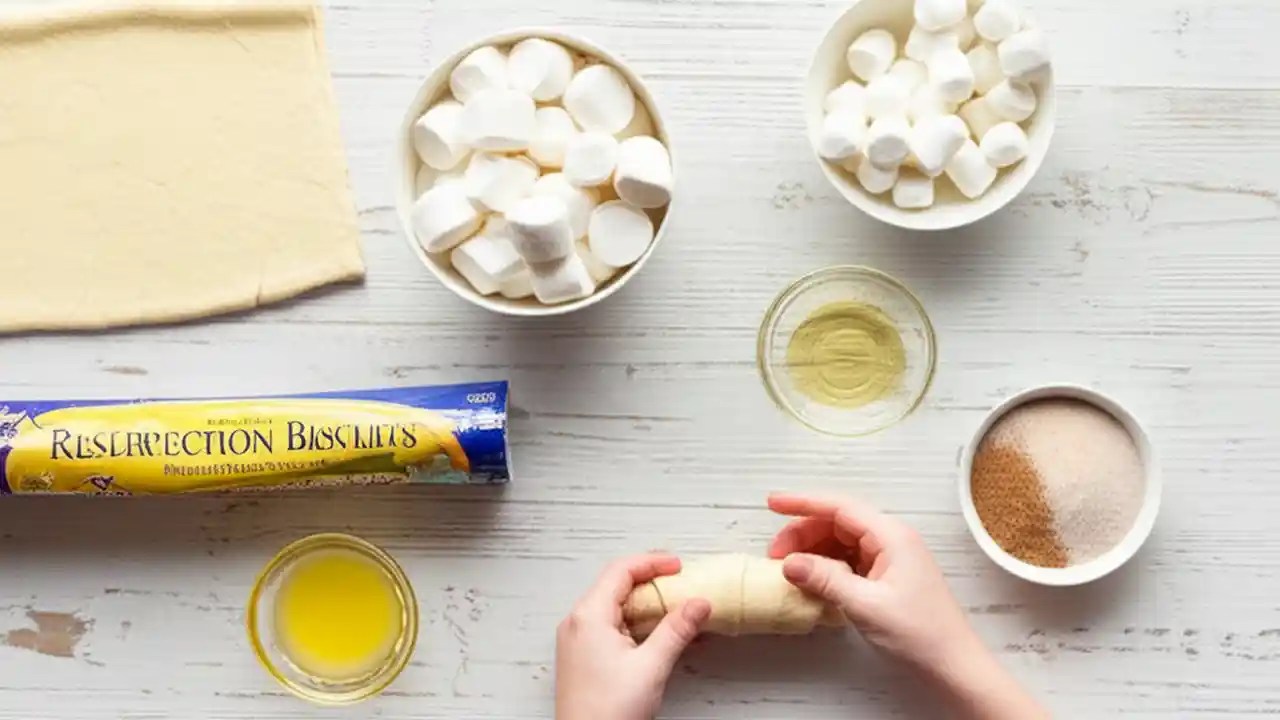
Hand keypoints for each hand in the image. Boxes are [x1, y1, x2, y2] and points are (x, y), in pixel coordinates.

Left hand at [555, 554, 710, 719]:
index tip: (678, 566)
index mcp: (588, 616)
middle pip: (617, 586)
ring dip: (649, 607)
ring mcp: (579, 641)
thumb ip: (677, 630)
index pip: (621, 570)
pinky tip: (664, 638)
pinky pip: (613, 628)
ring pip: (616, 608)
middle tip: (681, 584)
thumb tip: (698, 603)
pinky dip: (639, 626)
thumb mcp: (651, 667)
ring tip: (679, 612)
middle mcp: (578, 623)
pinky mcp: (584, 658)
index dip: (652, 562)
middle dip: (652, 582)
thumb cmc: (607, 712)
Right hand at [767, 493, 974, 670]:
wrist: (952, 665)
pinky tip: (812, 581)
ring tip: (789, 570)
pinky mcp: (886, 577)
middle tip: (776, 555)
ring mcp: (889, 558)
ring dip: (812, 551)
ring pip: (840, 542)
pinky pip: (849, 560)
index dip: (802, 503)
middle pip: (837, 523)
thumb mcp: (866, 605)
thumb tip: (791, 563)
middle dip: (803, 533)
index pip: (839, 507)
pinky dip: (826, 567)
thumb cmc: (921, 634)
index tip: (773, 504)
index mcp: (891, 536)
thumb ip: (825, 580)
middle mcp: (891, 540)